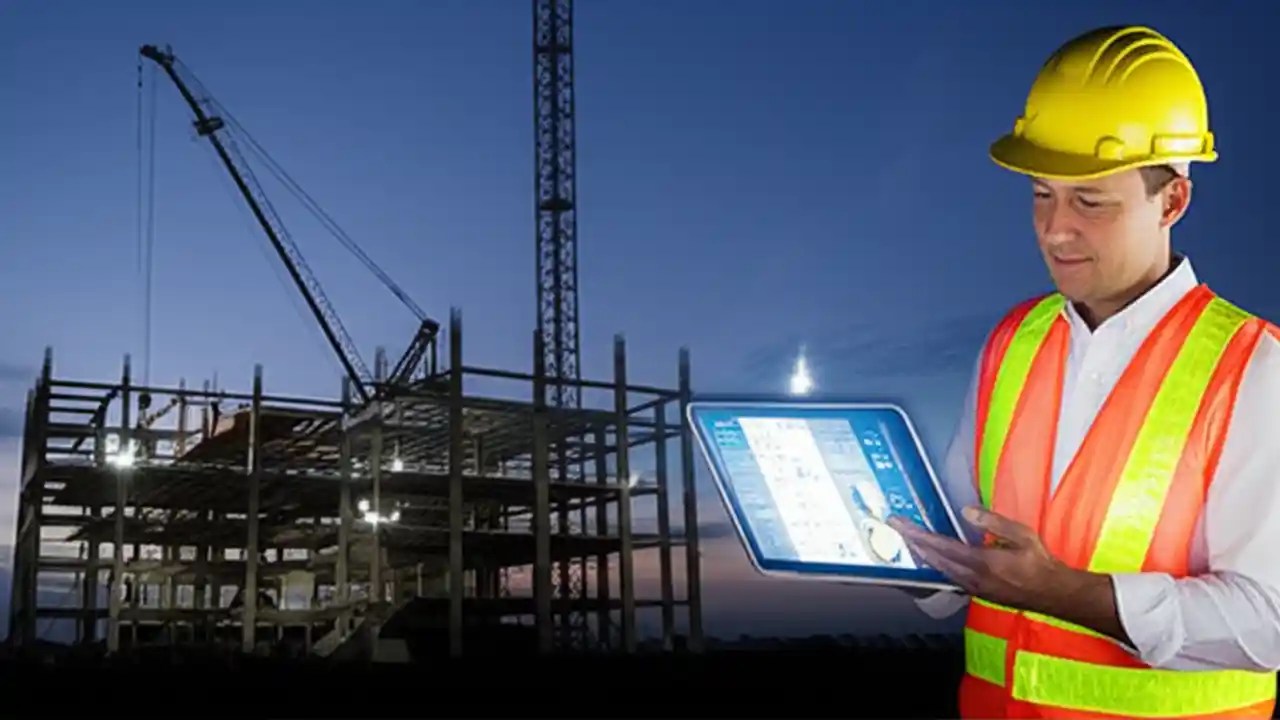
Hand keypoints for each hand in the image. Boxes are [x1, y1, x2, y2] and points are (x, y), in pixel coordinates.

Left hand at [887, 505, 1070, 611]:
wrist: (1054, 594)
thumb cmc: (1040, 562)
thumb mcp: (1023, 535)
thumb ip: (994, 523)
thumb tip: (966, 511)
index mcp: (983, 563)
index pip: (942, 547)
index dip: (919, 535)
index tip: (901, 525)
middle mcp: (973, 578)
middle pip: (935, 560)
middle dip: (914, 543)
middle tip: (897, 528)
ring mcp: (974, 589)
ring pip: (940, 570)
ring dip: (923, 555)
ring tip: (910, 540)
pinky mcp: (978, 593)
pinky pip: (950, 577)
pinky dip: (937, 565)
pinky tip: (932, 558)